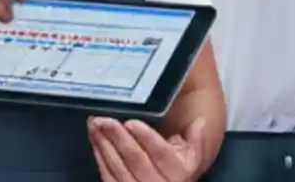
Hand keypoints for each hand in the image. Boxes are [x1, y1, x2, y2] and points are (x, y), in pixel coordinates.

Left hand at [88, 116, 206, 181]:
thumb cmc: (180, 164)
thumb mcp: (193, 153)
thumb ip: (196, 138)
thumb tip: (200, 123)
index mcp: (180, 172)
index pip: (161, 153)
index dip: (146, 137)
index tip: (131, 122)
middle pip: (136, 160)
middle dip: (117, 138)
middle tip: (103, 118)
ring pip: (118, 169)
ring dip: (104, 145)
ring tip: (94, 124)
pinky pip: (109, 178)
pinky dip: (100, 158)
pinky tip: (94, 140)